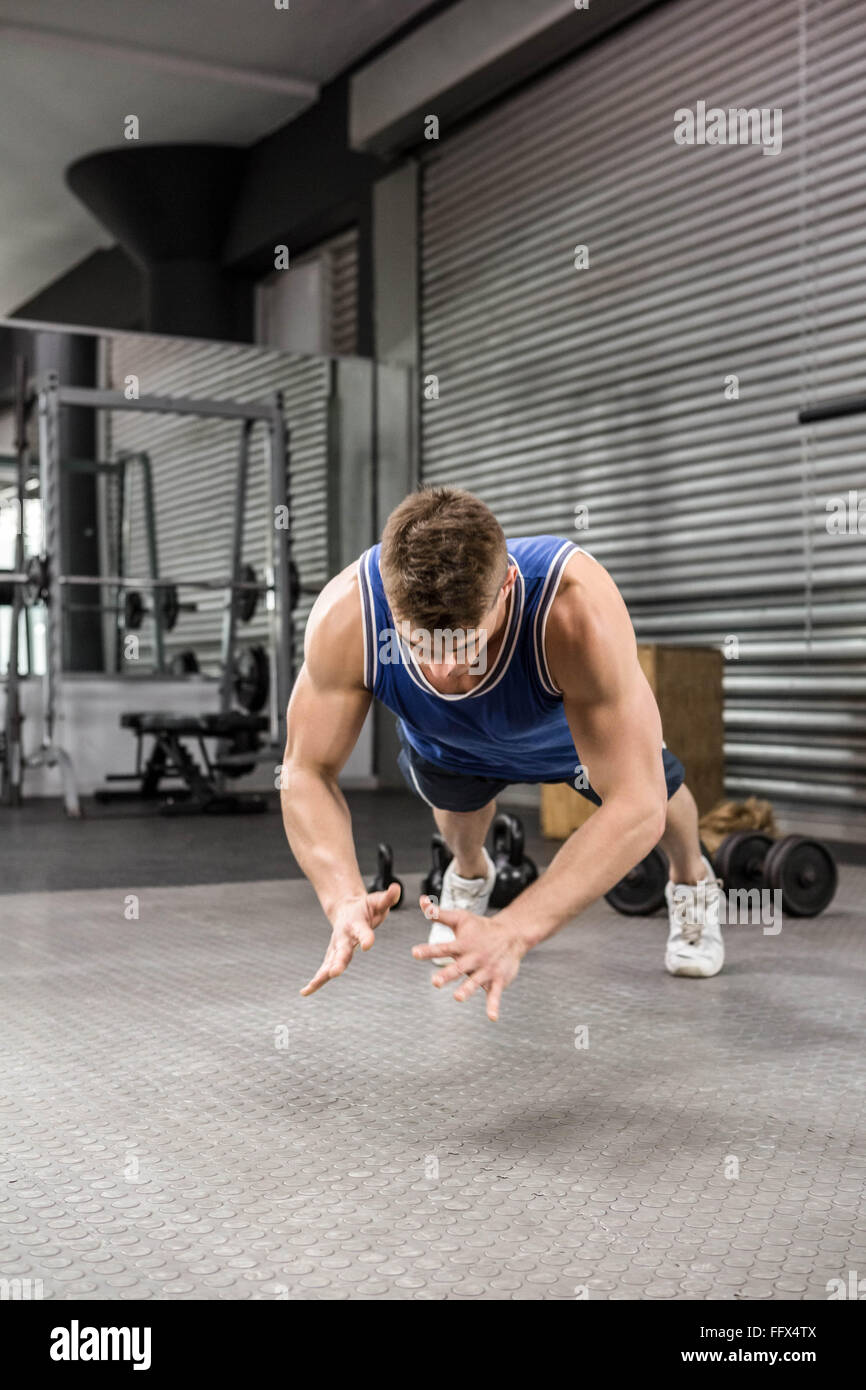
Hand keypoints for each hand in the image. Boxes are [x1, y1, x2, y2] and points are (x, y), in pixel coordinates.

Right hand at [300, 884, 400, 995]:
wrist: (345, 909)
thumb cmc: (365, 907)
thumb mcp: (377, 901)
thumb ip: (387, 898)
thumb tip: (397, 888)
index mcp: (356, 923)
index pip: (362, 930)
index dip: (366, 936)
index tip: (368, 944)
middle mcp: (343, 936)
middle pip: (341, 951)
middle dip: (338, 962)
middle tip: (335, 972)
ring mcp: (336, 947)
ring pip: (330, 962)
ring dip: (323, 974)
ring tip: (312, 986)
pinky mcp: (333, 955)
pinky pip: (325, 969)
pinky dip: (317, 980)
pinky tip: (306, 991)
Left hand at [411, 894, 527, 1020]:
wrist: (512, 934)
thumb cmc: (481, 927)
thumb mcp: (460, 918)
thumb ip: (439, 914)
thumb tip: (422, 901)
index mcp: (462, 945)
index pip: (443, 947)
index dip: (429, 950)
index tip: (415, 952)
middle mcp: (473, 958)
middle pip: (457, 967)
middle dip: (446, 975)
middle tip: (434, 982)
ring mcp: (486, 969)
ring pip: (475, 982)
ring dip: (467, 990)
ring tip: (458, 997)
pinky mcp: (497, 979)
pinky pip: (495, 994)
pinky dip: (493, 1005)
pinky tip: (492, 1017)